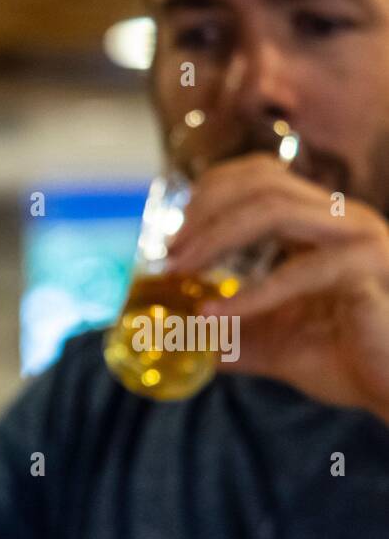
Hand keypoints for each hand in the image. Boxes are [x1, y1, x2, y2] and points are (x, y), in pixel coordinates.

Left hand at [166, 153, 388, 418]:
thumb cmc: (346, 360)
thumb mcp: (273, 344)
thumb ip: (229, 335)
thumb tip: (178, 339)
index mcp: (322, 225)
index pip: (262, 177)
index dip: (211, 196)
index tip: (174, 237)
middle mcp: (342, 221)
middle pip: (262, 184)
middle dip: (204, 214)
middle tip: (170, 255)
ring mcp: (358, 240)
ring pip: (276, 211)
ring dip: (216, 238)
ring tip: (181, 271)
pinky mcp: (367, 272)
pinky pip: (299, 273)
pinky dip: (249, 295)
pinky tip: (213, 316)